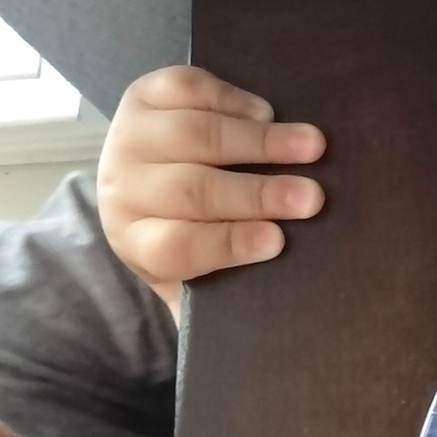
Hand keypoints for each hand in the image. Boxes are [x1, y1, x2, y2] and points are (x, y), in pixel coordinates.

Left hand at [98, 65, 325, 314]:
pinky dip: (230, 98)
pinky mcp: (143, 96)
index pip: (177, 246)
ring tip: (313, 145)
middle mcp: (123, 189)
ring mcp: (130, 137)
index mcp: (137, 244)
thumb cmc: (190, 241)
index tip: (277, 242)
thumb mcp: (195, 285)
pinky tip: (266, 113)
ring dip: (259, 140)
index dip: (226, 243)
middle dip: (257, 192)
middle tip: (313, 198)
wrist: (142, 184)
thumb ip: (218, 310)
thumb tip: (268, 347)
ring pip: (194, 134)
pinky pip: (186, 88)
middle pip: (191, 189)